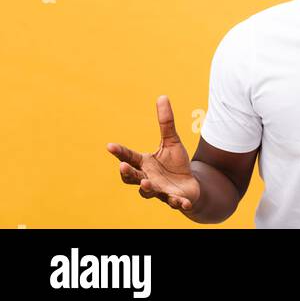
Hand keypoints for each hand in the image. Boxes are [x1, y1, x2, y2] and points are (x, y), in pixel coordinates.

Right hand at [107, 96, 200, 211]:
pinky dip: (178, 203)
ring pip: (148, 192)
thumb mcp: (172, 141)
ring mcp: (159, 191)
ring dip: (146, 189)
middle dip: (127, 173)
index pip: (128, 157)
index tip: (109, 145)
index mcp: (144, 164)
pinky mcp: (174, 200)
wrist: (190, 186)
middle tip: (123, 166)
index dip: (119, 152)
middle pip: (132, 177)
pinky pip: (174, 203)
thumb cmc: (176, 164)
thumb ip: (166, 123)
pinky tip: (183, 202)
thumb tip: (162, 96)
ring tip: (146, 183)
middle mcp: (147, 178)